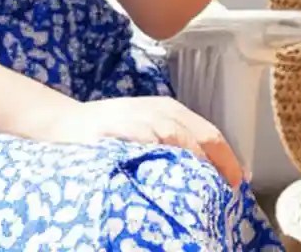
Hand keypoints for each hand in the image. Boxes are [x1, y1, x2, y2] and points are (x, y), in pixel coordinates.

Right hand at [25, 96, 244, 188]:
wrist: (64, 124)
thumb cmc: (108, 130)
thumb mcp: (144, 127)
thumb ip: (171, 143)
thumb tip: (205, 170)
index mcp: (169, 109)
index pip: (209, 134)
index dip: (227, 159)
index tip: (236, 183)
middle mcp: (159, 111)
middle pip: (202, 136)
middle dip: (218, 164)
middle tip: (226, 190)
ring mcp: (140, 119)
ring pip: (180, 139)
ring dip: (196, 164)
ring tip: (204, 188)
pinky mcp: (122, 130)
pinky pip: (151, 144)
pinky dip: (165, 158)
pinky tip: (170, 177)